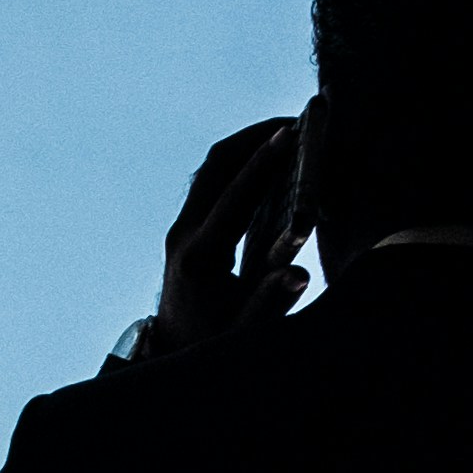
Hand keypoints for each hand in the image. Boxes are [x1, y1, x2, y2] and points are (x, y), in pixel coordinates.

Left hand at [142, 113, 311, 353]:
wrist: (174, 352)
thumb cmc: (213, 345)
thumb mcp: (244, 333)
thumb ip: (270, 303)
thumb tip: (299, 273)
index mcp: (198, 257)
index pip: (234, 199)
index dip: (263, 162)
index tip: (290, 131)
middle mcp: (183, 235)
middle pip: (215, 167)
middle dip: (255, 138)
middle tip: (299, 120)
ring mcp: (182, 228)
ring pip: (211, 170)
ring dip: (247, 145)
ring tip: (290, 132)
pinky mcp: (187, 228)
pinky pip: (213, 183)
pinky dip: (241, 163)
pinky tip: (273, 160)